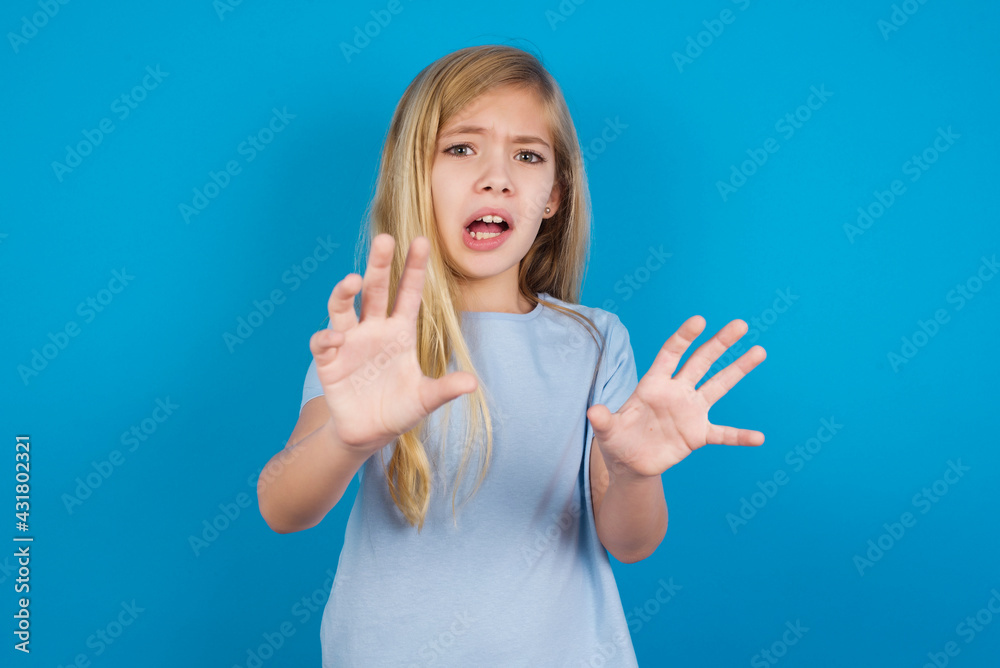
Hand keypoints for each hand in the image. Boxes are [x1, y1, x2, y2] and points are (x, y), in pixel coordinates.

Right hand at [309, 234, 477, 453]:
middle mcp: (374, 329)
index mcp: (400, 331)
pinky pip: (324, 342)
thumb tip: (472, 383)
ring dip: (345, 292)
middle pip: (375, 290)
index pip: (408, 293)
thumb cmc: (399, 409)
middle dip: (379, 264)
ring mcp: (350, 342)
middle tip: (385, 239)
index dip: (414, 268)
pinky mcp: (330, 361)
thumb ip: (445, 389)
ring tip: (353, 280)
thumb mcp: (425, 399)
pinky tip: (338, 338)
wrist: (369, 433)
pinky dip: (328, 337)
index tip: (421, 241)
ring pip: (343, 307)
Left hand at [587, 316, 765, 478]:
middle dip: (720, 343)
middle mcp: (676, 392)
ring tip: (759, 351)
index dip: (683, 337)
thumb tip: (593, 412)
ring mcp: (690, 411)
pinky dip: (740, 436)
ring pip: (719, 386)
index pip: (671, 354)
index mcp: (653, 384)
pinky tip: (759, 437)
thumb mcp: (607, 431)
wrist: (630, 464)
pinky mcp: (698, 434)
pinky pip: (723, 434)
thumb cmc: (616, 441)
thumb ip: (603, 420)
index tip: (699, 320)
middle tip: (740, 324)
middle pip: (701, 361)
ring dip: (738, 370)